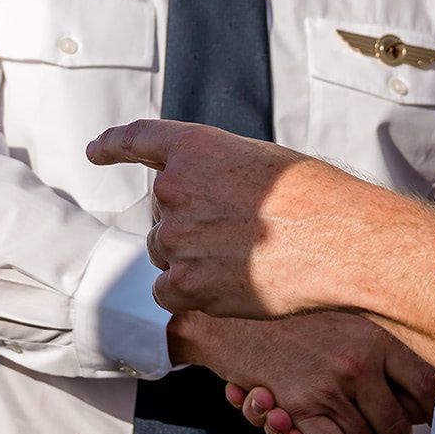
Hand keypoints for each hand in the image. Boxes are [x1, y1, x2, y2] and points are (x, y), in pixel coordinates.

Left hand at [87, 118, 409, 322]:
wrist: (338, 241)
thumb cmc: (317, 200)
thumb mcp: (263, 163)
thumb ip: (220, 175)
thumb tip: (207, 202)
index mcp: (195, 148)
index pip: (140, 139)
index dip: (114, 145)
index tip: (96, 150)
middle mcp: (176, 188)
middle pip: (160, 215)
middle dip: (188, 226)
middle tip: (237, 236)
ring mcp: (177, 237)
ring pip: (165, 254)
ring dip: (192, 260)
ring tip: (246, 260)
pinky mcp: (185, 282)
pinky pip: (167, 291)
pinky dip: (190, 294)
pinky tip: (229, 288)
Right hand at [169, 310, 434, 433]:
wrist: (230, 316)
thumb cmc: (288, 313)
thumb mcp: (347, 312)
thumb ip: (382, 339)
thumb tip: (422, 362)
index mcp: (376, 334)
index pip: (428, 386)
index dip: (427, 409)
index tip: (419, 414)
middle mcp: (359, 360)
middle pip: (398, 425)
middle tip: (376, 427)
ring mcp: (330, 385)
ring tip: (340, 427)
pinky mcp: (300, 405)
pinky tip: (317, 433)